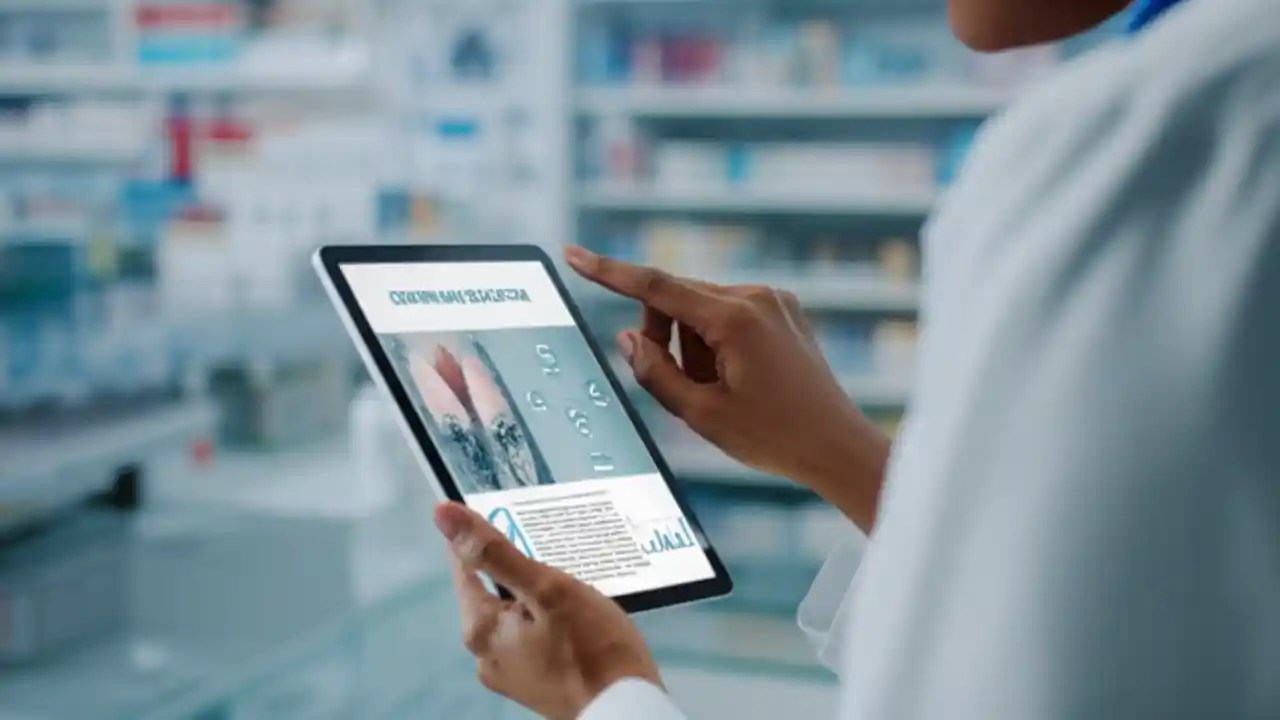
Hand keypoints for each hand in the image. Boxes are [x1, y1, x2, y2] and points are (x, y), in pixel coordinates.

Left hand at [435, 502, 661, 719]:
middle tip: (550, 555)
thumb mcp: (546, 588)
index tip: (509, 519)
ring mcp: (509, 674)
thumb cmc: (591, 646)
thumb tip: (442, 514)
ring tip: (565, 584)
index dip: (482, 539)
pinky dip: (543, 620)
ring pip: (512, 616)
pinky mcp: (533, 685)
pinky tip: (570, 616)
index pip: (466, 568)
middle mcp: (485, 656)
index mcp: (480, 630)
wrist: (626, 709)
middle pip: (490, 594)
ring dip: (532, 596)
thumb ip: (495, 551)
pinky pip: (528, 638)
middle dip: (514, 571)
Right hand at [565, 246, 890, 530]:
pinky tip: (741, 379)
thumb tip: (628, 338)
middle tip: (685, 388)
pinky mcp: (783, 309)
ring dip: (695, 346)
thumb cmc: (774, 437)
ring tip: (724, 390)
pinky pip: (728, 314)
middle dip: (666, 338)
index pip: (656, 286)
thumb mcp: (702, 414)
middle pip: (676, 300)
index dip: (608, 272)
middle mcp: (756, 296)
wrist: (838, 446)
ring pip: (701, 309)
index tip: (573, 254)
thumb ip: (655, 373)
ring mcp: (773, 299)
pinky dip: (717, 342)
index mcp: (735, 319)